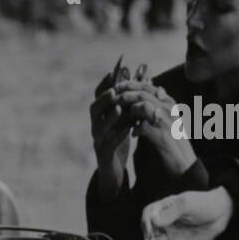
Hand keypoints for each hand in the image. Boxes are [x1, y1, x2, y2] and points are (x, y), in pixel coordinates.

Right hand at [90, 66, 136, 198]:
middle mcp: (96, 126)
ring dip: (108, 116)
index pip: (100, 96)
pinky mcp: (103, 154)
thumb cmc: (120, 140)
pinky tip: (127, 130)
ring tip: (118, 107)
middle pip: (94, 108)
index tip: (115, 69)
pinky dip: (117, 136)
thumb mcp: (125, 119)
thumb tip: (144, 77)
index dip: (106, 82)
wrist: (114, 170)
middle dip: (104, 97)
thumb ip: (131, 102)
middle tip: (115, 90)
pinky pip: (107, 144)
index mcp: (101, 116)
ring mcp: (97, 140)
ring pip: (98, 126)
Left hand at [113, 80, 196, 175]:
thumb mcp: (168, 119)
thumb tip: (147, 95)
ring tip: (121, 117)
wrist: (186, 162)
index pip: (148, 87)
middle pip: (143, 94)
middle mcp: (169, 109)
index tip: (116, 86)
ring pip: (143, 106)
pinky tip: (133, 135)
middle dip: (124, 95)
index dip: (130, 85)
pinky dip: (135, 129)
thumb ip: (158, 106)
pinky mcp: (162, 136)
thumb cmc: (174, 141)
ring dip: (129, 111)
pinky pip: (143, 126)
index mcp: (169, 103)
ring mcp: (166, 121)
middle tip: (112, 99)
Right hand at [140, 186, 234, 239]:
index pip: (148, 215)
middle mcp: (164, 223)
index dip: (146, 223)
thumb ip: (171, 213)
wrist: (222, 214)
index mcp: (164, 209)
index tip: (149, 230)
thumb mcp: (187, 204)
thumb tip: (154, 220)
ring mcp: (171, 235)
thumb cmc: (205, 203)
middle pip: (149, 233)